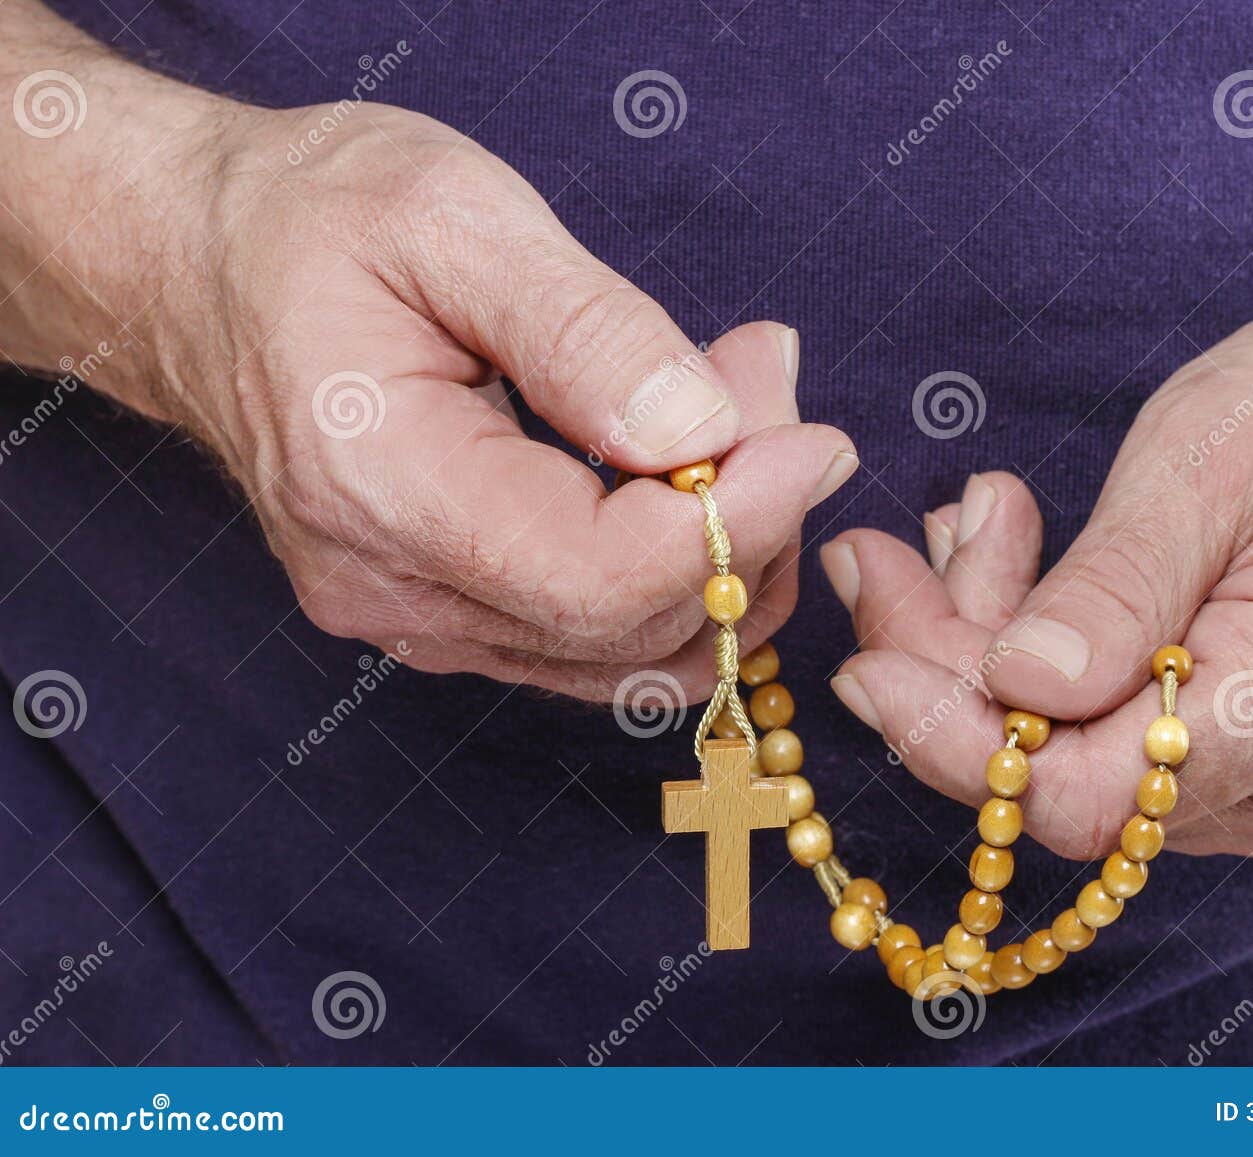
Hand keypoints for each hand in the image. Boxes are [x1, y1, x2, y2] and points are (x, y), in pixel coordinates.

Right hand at [0, 5, 855, 698]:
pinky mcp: (444, 616)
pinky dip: (676, 576)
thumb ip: (585, 333)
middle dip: (748, 522)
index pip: (602, 577)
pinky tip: (696, 476)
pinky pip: (596, 642)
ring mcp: (417, 621)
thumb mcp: (453, 218)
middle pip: (632, 628)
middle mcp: (396, 591)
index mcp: (384, 490)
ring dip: (726, 554)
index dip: (737, 520)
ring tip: (742, 413)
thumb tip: (706, 435)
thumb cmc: (308, 222)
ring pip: (629, 654)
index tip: (813, 434)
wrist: (197, 268)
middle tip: (773, 383)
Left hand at [824, 231, 1252, 857]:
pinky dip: (1046, 664)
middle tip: (883, 559)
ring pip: (1072, 765)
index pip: (1089, 795)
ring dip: (993, 656)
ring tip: (974, 525)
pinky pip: (1109, 740)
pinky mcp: (1250, 763)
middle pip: (1061, 787)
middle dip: (951, 674)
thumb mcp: (1218, 454)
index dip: (960, 742)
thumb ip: (1117, 584)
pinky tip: (1021, 567)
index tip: (867, 660)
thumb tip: (1014, 687)